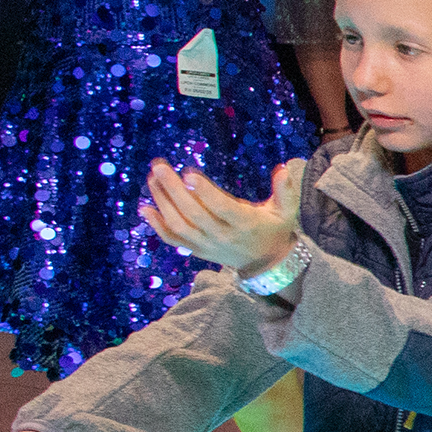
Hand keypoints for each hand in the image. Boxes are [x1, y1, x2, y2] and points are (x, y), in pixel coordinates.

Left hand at [142, 160, 295, 272]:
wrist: (266, 264)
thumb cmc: (275, 230)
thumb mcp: (286, 211)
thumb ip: (285, 190)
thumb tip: (283, 168)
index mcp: (246, 225)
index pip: (223, 209)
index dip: (206, 193)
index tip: (189, 174)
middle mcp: (223, 237)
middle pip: (194, 214)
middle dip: (173, 190)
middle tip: (159, 167)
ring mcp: (208, 246)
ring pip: (179, 226)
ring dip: (162, 202)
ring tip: (153, 179)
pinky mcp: (197, 250)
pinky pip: (173, 240)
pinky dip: (157, 226)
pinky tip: (145, 208)